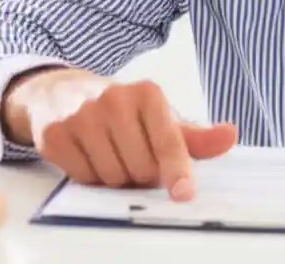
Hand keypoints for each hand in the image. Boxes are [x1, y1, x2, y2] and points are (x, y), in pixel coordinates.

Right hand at [14, 71, 237, 199]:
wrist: (60, 92)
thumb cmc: (120, 109)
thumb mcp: (159, 117)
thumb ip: (194, 136)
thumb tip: (229, 136)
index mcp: (147, 93)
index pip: (168, 142)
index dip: (177, 171)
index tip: (184, 192)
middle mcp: (114, 99)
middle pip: (141, 168)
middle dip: (141, 173)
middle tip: (133, 156)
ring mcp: (82, 116)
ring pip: (112, 177)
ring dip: (116, 177)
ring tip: (111, 153)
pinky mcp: (55, 134)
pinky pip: (83, 178)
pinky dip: (90, 176)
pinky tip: (88, 154)